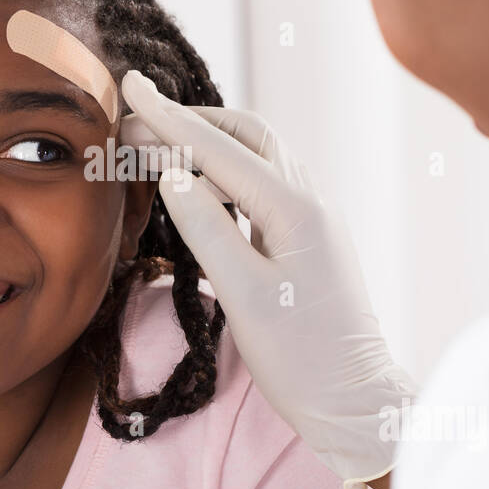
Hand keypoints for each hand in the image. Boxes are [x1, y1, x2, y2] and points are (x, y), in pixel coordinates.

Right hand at [119, 70, 417, 488]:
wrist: (357, 403)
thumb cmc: (302, 360)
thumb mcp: (245, 297)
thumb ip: (207, 230)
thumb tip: (173, 174)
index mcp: (293, 209)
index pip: (219, 148)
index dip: (169, 118)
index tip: (131, 85)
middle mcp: (309, 201)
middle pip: (246, 135)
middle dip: (191, 121)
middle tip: (138, 122)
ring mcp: (313, 219)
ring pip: (258, 157)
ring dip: (209, 143)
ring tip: (161, 148)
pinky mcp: (309, 240)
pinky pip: (264, 185)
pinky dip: (227, 173)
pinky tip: (202, 187)